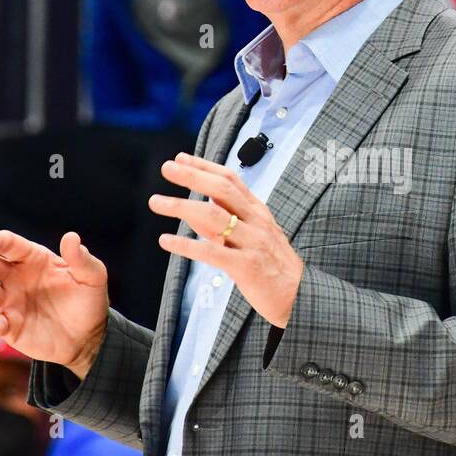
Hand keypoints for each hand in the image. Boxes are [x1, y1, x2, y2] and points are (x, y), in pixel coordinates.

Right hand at [0, 230, 109, 378]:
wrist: (88, 338)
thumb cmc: (88, 301)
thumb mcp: (92, 278)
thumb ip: (81, 259)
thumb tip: (71, 237)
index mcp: (33, 259)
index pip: (10, 245)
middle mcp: (15, 278)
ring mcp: (10, 302)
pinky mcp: (9, 327)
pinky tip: (0, 324)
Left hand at [148, 153, 303, 328]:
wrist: (299, 297)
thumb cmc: (273, 267)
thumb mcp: (252, 238)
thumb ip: (223, 225)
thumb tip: (191, 212)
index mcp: (258, 212)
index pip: (231, 180)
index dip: (205, 166)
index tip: (180, 158)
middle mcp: (256, 222)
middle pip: (222, 190)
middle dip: (193, 175)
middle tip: (167, 167)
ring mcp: (252, 243)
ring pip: (214, 217)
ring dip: (181, 206)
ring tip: (156, 202)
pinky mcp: (246, 267)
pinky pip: (212, 252)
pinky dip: (186, 245)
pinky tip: (166, 240)